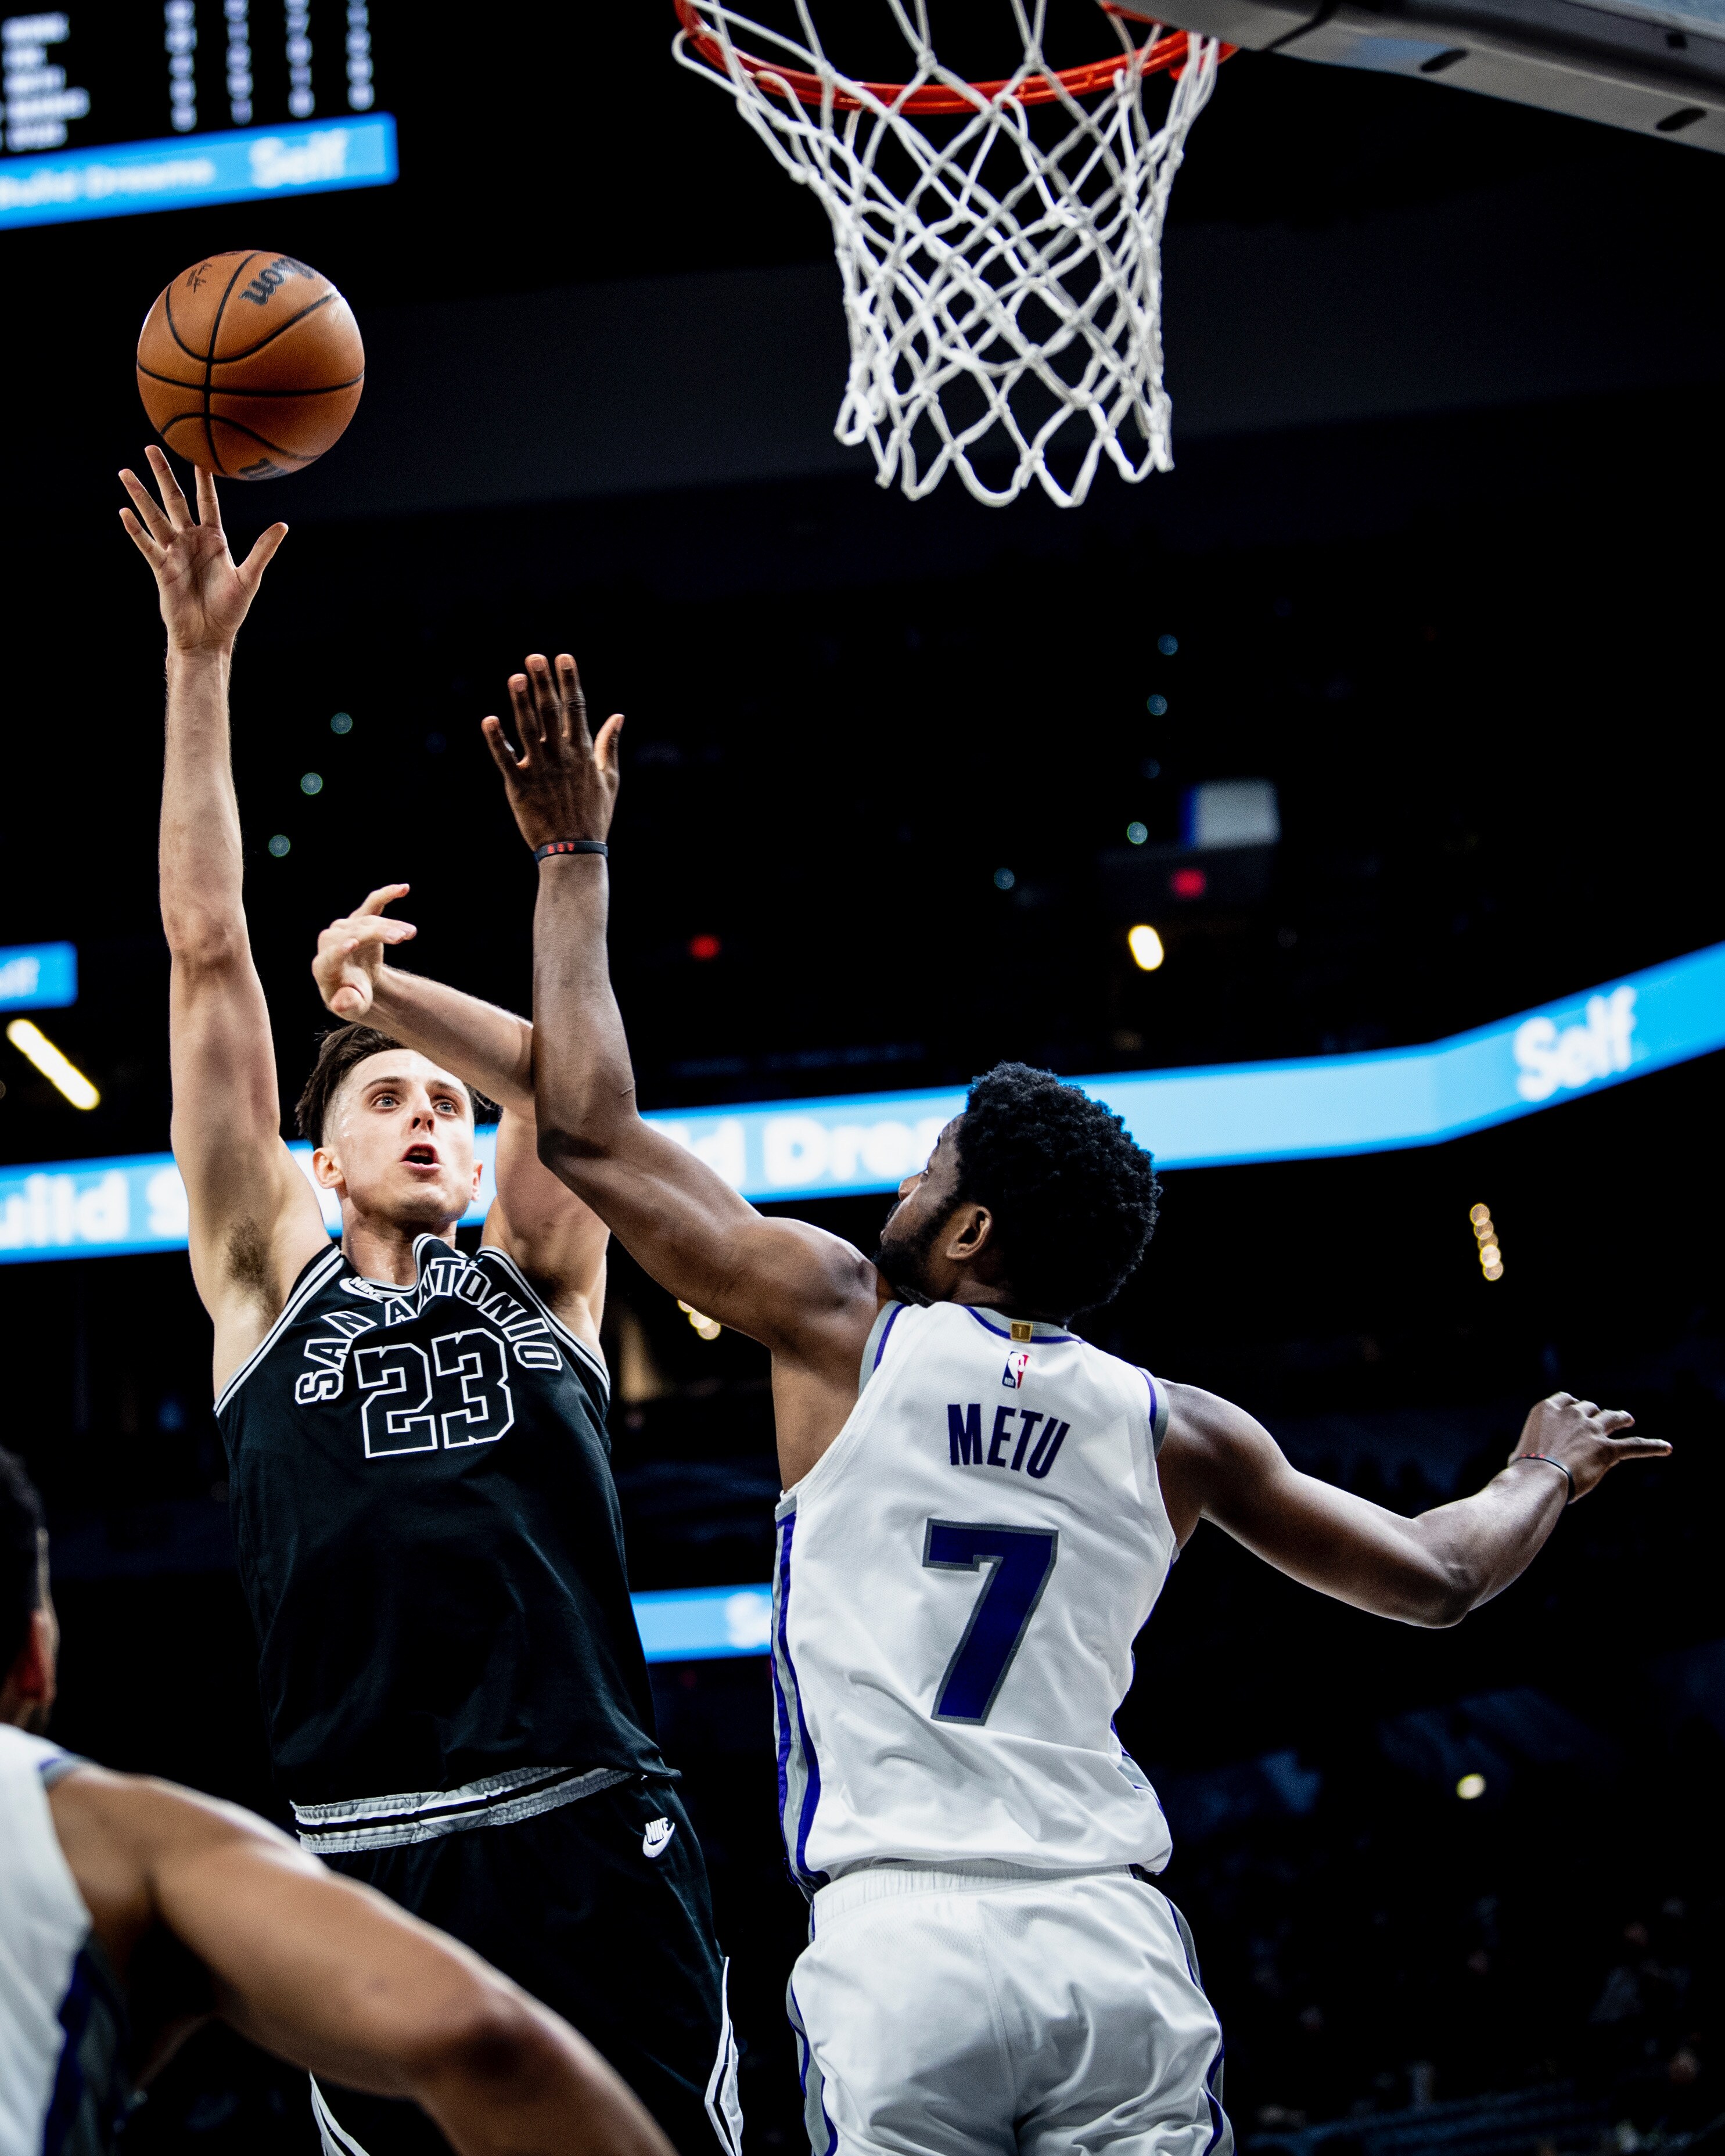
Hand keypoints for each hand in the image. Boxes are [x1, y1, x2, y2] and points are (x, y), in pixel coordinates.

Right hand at [119, 447, 286, 653]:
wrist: (209, 636)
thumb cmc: (230, 610)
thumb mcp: (250, 577)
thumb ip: (263, 550)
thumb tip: (282, 525)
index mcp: (213, 539)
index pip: (206, 502)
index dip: (203, 480)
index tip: (199, 455)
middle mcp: (191, 540)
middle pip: (174, 500)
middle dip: (163, 475)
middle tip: (151, 447)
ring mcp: (174, 552)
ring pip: (155, 517)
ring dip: (140, 496)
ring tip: (125, 472)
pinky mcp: (161, 568)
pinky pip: (146, 545)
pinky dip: (136, 530)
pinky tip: (124, 513)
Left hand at [313, 885, 416, 1019]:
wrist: (356, 982)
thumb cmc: (353, 996)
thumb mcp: (352, 1007)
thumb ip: (347, 1005)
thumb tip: (341, 1003)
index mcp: (324, 967)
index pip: (330, 956)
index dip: (340, 950)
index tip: (353, 943)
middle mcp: (330, 942)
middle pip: (354, 934)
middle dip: (378, 934)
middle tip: (401, 937)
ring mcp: (344, 928)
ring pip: (368, 922)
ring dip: (391, 925)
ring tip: (411, 933)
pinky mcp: (360, 919)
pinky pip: (372, 904)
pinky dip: (387, 895)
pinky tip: (404, 889)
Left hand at [481, 653, 621, 852]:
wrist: (574, 852)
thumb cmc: (593, 816)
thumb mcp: (610, 779)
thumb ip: (609, 745)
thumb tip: (618, 716)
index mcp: (582, 753)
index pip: (576, 708)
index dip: (569, 681)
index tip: (563, 657)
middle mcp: (561, 757)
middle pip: (551, 713)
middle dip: (544, 683)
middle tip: (534, 657)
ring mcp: (540, 771)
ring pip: (529, 731)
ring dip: (522, 704)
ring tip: (516, 678)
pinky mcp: (520, 787)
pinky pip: (505, 760)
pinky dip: (497, 741)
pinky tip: (489, 720)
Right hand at [1508, 1392, 1669, 1502]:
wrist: (1540, 1477)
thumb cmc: (1523, 1470)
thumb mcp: (1519, 1454)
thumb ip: (1528, 1451)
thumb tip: (1519, 1463)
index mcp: (1548, 1409)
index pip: (1566, 1399)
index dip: (1573, 1405)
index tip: (1575, 1410)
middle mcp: (1573, 1414)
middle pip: (1589, 1408)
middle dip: (1595, 1413)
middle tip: (1602, 1419)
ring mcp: (1592, 1430)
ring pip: (1612, 1418)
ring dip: (1621, 1417)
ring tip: (1628, 1419)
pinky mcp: (1608, 1449)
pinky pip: (1635, 1445)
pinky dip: (1652, 1446)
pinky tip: (1666, 1448)